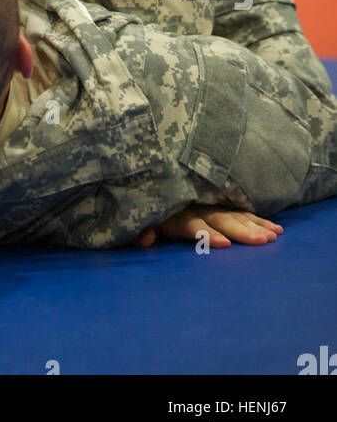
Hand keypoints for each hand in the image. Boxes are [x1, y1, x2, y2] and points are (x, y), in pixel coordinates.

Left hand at [136, 205, 282, 248]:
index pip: (195, 225)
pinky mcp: (226, 205)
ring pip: (237, 216)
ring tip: (272, 237)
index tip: (224, 243)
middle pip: (222, 220)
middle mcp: (201, 208)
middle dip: (241, 231)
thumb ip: (144, 229)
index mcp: (181, 215)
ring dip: (256, 226)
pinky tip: (276, 230)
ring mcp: (216, 205)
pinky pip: (245, 213)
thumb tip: (144, 240)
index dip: (208, 235)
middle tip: (261, 241)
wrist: (166, 177)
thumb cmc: (158, 209)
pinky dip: (260, 220)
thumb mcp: (148, 218)